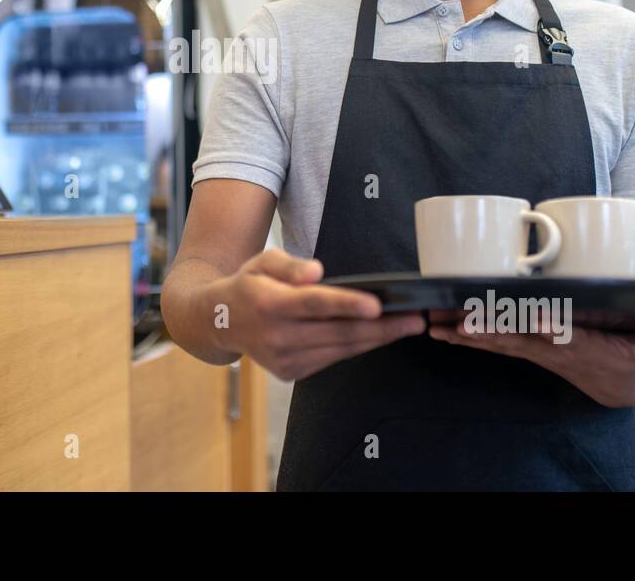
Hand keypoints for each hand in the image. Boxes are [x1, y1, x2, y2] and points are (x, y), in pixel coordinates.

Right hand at [209, 249, 426, 381]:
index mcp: (270, 304)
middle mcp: (277, 336)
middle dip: (381, 327)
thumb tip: (316, 272)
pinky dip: (356, 347)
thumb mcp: (262, 261)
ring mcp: (284, 359)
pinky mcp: (291, 373)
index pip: (315, 304)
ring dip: (376, 339)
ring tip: (406, 326)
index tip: (377, 304)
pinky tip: (376, 335)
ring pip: (341, 350)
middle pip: (338, 332)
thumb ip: (289, 265)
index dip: (347, 304)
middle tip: (415, 319)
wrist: (219, 323)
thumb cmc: (249, 284)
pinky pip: (332, 358)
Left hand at [427, 311, 634, 407]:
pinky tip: (439, 330)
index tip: (533, 318)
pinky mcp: (527, 347)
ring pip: (497, 340)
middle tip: (461, 321)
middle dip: (489, 329)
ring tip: (435, 326)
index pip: (565, 335)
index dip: (549, 327)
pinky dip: (464, 337)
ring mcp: (538, 349)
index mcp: (585, 345)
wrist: (624, 385)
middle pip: (519, 337)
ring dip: (466, 334)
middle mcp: (555, 349)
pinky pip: (492, 342)